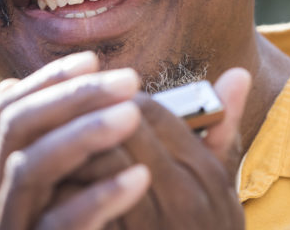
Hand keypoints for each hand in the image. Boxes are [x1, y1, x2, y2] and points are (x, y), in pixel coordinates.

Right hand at [0, 52, 150, 229]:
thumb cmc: (66, 226)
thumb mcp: (48, 184)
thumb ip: (43, 140)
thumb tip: (12, 82)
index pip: (4, 113)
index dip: (45, 82)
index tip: (92, 60)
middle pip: (16, 130)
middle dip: (72, 97)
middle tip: (129, 79)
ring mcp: (5, 227)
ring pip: (30, 169)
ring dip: (84, 134)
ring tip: (134, 114)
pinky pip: (61, 223)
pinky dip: (100, 196)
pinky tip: (141, 176)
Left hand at [56, 69, 251, 228]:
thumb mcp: (220, 194)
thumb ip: (222, 135)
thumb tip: (237, 74)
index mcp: (209, 179)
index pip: (157, 113)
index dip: (120, 102)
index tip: (98, 106)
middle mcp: (188, 200)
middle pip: (127, 130)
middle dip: (92, 118)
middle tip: (66, 118)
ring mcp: (156, 226)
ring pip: (104, 163)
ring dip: (75, 150)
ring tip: (54, 147)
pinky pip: (88, 208)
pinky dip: (66, 191)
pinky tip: (52, 190)